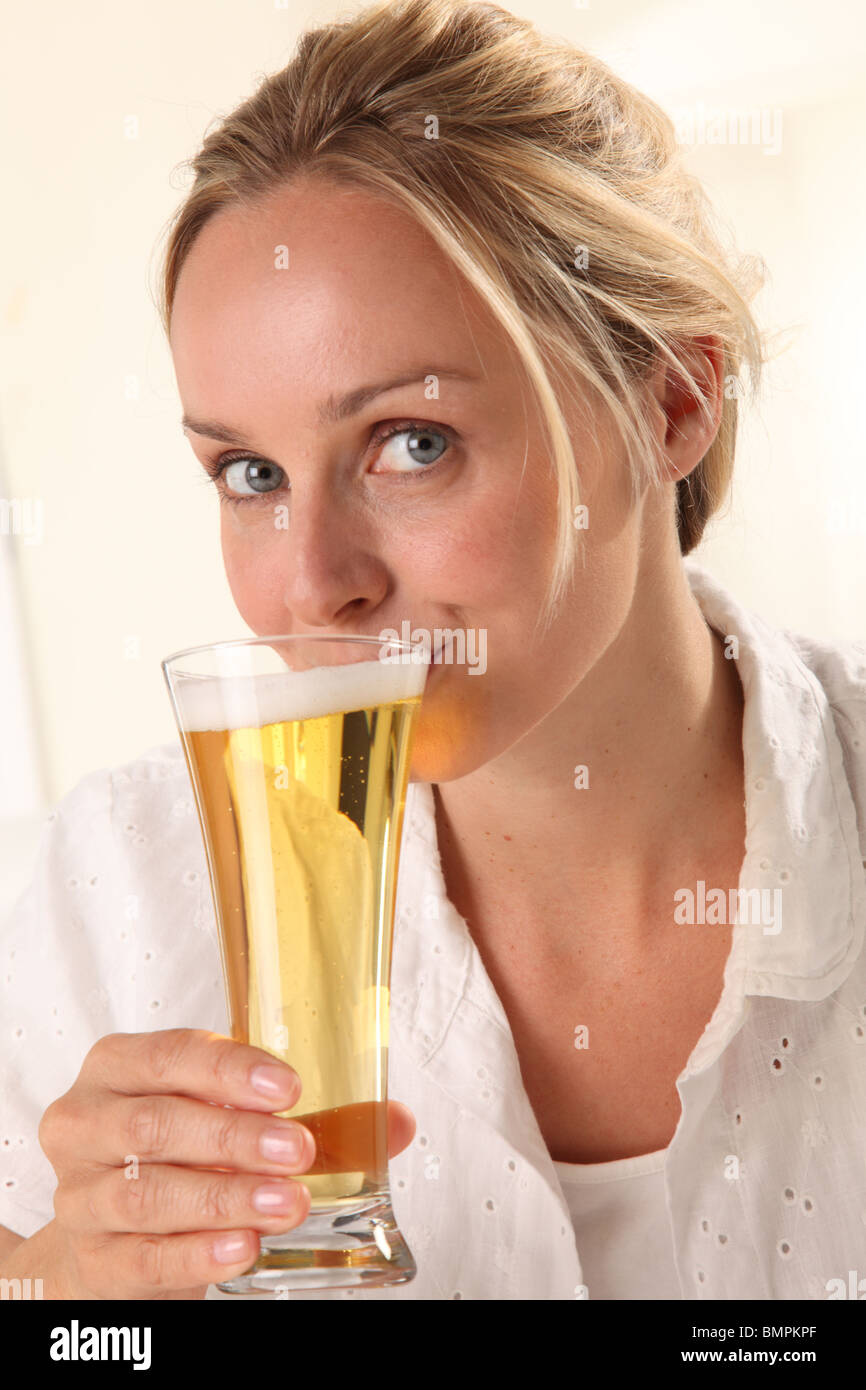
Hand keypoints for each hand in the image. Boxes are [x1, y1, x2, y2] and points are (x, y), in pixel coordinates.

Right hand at [37, 1028, 415, 1299]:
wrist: (111, 1231)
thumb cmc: (176, 1155)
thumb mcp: (229, 1120)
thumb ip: (313, 1118)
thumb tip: (397, 1122)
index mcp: (119, 1068)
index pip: (170, 1056)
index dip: (229, 1071)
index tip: (288, 1088)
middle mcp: (87, 1123)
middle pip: (156, 1125)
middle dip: (234, 1138)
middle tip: (298, 1151)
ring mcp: (80, 1195)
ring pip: (147, 1193)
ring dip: (224, 1198)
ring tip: (285, 1203)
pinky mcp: (92, 1258)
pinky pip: (141, 1257)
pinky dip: (196, 1253)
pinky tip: (243, 1246)